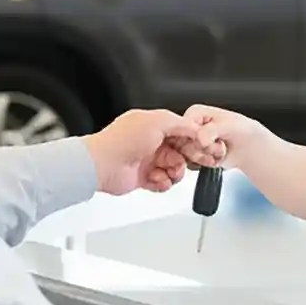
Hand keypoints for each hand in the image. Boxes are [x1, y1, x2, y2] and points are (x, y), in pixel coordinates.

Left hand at [84, 109, 200, 195]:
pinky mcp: (143, 178)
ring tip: (167, 172)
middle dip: (185, 159)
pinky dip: (162, 183)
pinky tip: (156, 179)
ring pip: (173, 169)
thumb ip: (180, 123)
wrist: (103, 164)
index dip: (192, 141)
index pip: (181, 132)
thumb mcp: (158, 121)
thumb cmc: (122, 140)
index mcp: (153, 125)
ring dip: (174, 173)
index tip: (202, 148)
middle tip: (184, 162)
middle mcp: (150, 142)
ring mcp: (147, 160)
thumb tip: (195, 128)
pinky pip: (163, 182)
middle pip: (180, 152)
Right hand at [177, 104, 272, 170]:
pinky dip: (206, 164)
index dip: (197, 138)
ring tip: (219, 150)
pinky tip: (216, 158)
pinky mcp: (194, 154)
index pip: (182, 129)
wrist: (248, 144)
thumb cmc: (240, 129)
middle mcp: (189, 126)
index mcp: (193, 113)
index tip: (213, 139)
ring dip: (206, 158)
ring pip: (186, 156)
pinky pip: (191, 164)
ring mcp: (191, 141)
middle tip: (218, 146)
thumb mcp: (226, 125)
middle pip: (183, 144)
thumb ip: (210, 131)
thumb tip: (199, 139)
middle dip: (204, 150)